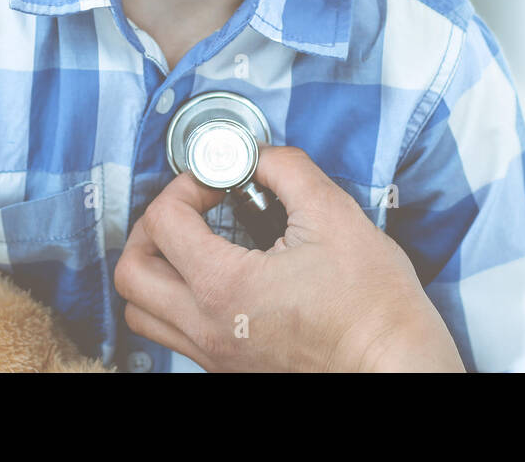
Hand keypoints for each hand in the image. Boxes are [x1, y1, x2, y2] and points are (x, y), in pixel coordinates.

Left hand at [113, 145, 464, 371]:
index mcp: (224, 287)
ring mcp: (214, 354)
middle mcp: (206, 327)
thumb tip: (258, 155)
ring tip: (196, 243)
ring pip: (141, 312)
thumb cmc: (372, 302)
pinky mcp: (228, 368)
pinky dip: (176, 301)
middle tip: (192, 208)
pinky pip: (173, 334)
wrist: (393, 365)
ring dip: (156, 269)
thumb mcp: (334, 214)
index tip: (219, 181)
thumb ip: (286, 171)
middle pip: (131, 272)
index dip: (185, 187)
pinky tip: (217, 279)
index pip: (162, 222)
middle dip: (153, 227)